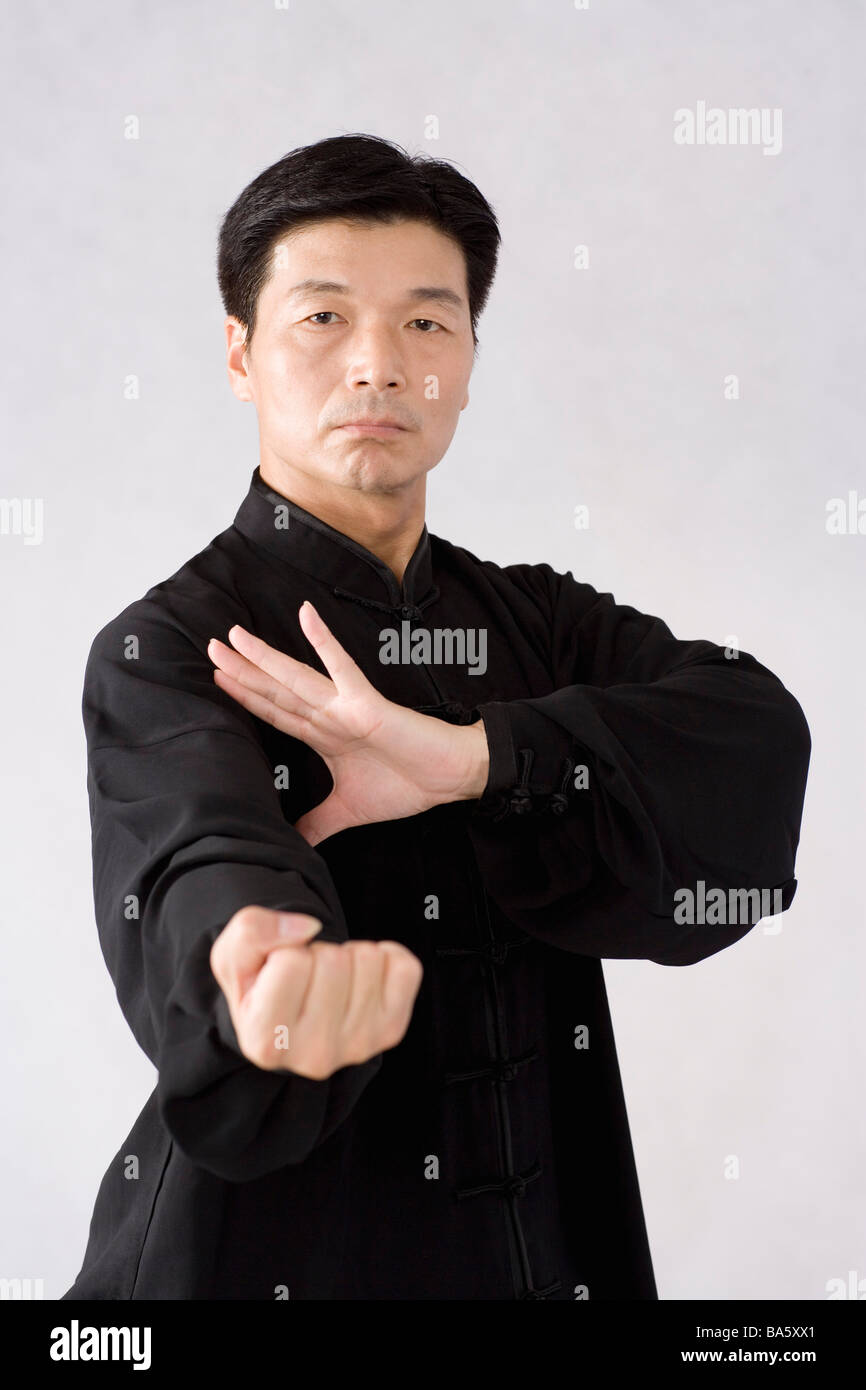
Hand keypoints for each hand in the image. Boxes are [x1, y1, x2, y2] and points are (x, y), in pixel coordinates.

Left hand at [207, 601, 488, 846]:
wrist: (450, 777)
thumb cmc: (408, 785)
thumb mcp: (348, 812)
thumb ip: (316, 824)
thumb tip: (290, 845)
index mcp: (324, 736)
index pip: (276, 713)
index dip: (246, 697)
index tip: (217, 679)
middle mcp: (329, 716)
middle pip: (275, 691)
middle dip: (242, 671)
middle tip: (208, 647)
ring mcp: (345, 707)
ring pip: (295, 679)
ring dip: (263, 658)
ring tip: (233, 636)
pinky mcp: (367, 704)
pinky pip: (342, 668)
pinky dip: (324, 642)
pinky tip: (306, 614)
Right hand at [210, 906, 423, 1078]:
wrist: (292, 1017)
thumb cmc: (260, 985)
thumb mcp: (232, 956)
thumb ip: (251, 931)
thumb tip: (309, 927)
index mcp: (267, 1042)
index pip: (292, 962)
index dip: (285, 951)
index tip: (279, 973)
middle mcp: (315, 1056)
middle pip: (334, 960)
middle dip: (319, 952)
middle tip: (308, 976)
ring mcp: (359, 1046)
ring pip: (368, 959)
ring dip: (349, 956)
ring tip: (331, 980)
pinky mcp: (392, 1030)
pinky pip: (405, 967)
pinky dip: (384, 959)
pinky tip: (360, 980)